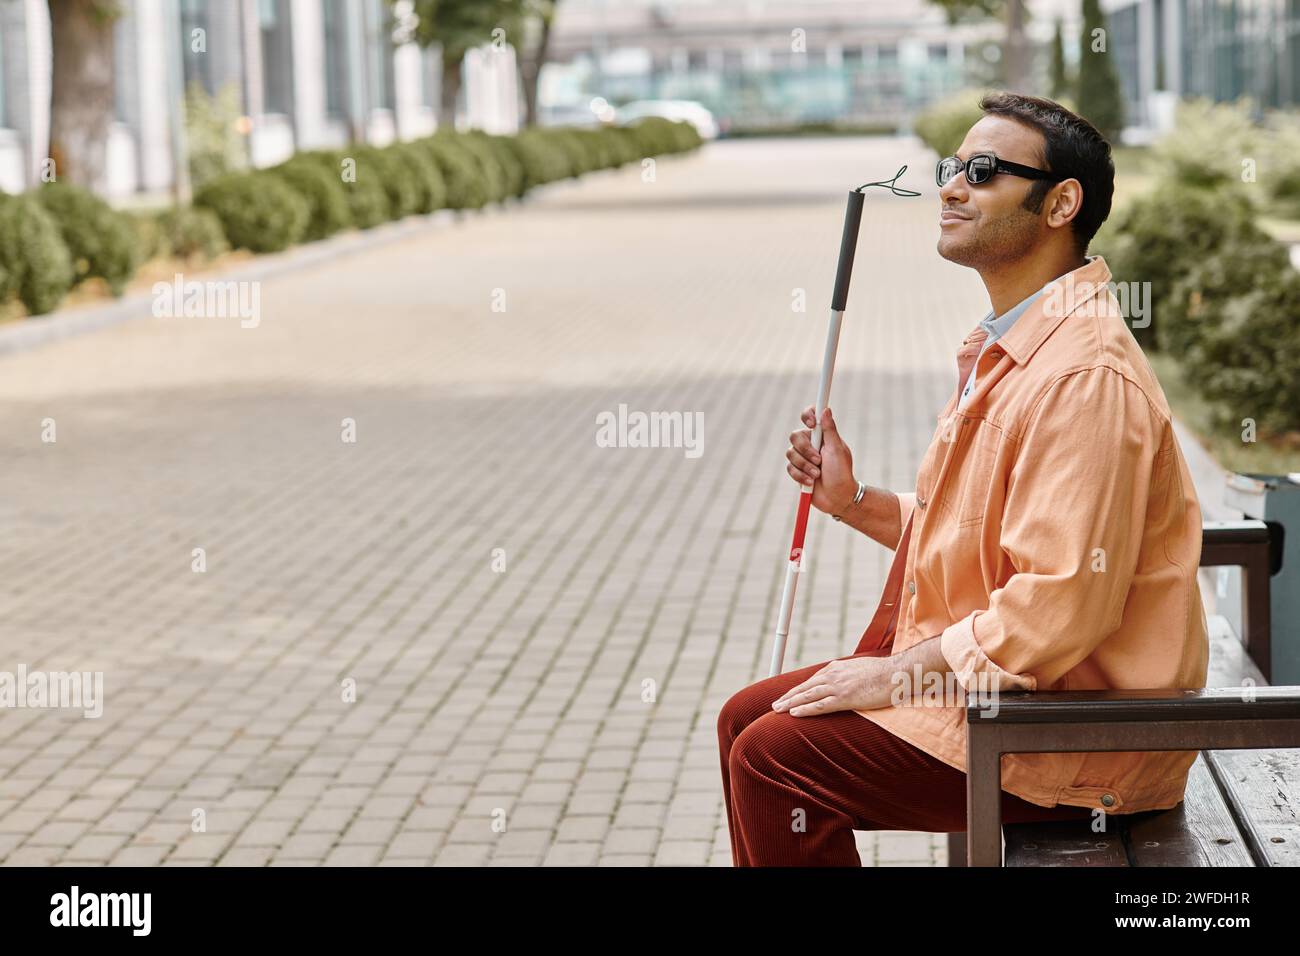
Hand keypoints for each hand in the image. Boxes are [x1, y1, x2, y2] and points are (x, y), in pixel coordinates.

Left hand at [770, 656, 896, 715]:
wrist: (897, 673)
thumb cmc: (885, 674)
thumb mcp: (862, 670)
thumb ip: (851, 676)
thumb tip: (849, 683)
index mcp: (837, 668)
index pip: (812, 680)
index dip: (799, 689)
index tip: (789, 695)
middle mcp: (833, 675)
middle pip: (805, 687)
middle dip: (788, 696)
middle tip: (775, 704)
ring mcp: (838, 686)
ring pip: (807, 696)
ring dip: (790, 703)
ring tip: (777, 710)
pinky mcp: (844, 698)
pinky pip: (819, 705)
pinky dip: (804, 709)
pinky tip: (793, 713)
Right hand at [785, 405, 856, 515]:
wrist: (838, 497)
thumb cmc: (842, 472)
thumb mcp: (837, 449)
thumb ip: (830, 430)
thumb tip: (826, 409)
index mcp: (822, 435)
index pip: (810, 417)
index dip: (807, 416)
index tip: (812, 424)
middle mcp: (810, 444)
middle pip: (795, 436)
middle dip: (806, 450)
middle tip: (819, 460)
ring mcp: (802, 458)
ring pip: (790, 453)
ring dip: (805, 466)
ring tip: (817, 474)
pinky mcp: (796, 471)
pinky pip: (790, 468)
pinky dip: (801, 476)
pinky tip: (811, 482)